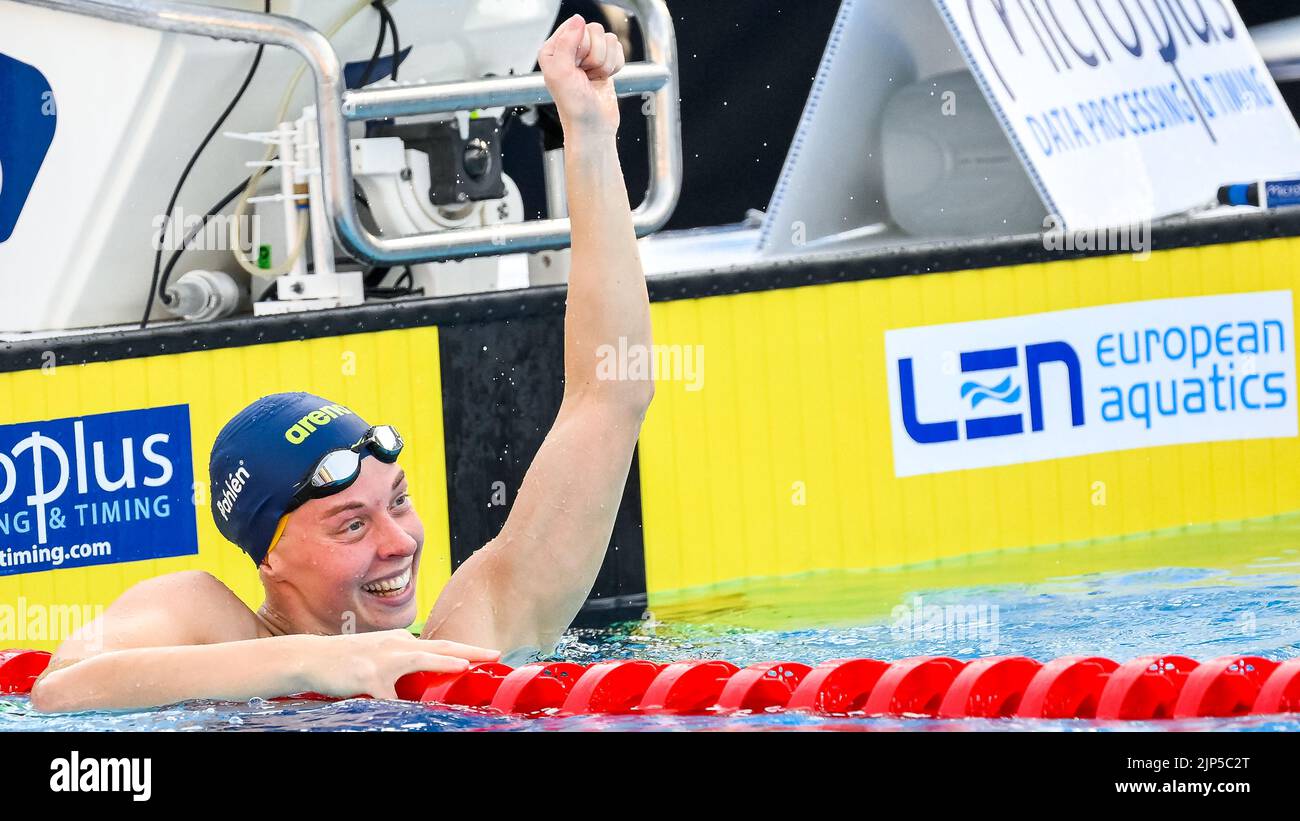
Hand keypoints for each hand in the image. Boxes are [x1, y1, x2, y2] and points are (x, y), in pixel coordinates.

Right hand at [304, 630, 499, 699]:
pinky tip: (408, 708)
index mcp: (401, 641)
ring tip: (466, 665)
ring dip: (443, 661)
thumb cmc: (347, 659)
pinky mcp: (367, 676)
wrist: (312, 657)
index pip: (440, 645)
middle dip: (468, 650)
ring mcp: (382, 659)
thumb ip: (403, 662)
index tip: (490, 654)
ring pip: (418, 659)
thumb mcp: (380, 654)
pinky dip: (399, 701)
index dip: (465, 649)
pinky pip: (388, 693)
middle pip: (439, 646)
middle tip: (494, 653)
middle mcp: (396, 645)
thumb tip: (426, 676)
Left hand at [538, 14, 625, 137]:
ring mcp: (589, 55)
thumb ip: (566, 42)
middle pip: (596, 31)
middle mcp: (570, 49)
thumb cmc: (574, 106)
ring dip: (605, 63)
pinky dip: (615, 67)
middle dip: (595, 56)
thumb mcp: (561, 72)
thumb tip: (578, 19)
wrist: (593, 127)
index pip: (576, 26)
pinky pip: (619, 50)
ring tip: (594, 78)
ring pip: (609, 40)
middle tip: (586, 75)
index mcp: (554, 48)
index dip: (582, 45)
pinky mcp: (605, 63)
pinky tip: (603, 79)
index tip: (577, 66)